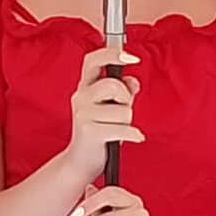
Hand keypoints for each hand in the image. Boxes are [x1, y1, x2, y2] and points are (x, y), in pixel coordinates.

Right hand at [63, 45, 143, 182]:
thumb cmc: (100, 132)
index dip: (112, 54)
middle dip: (126, 100)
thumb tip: (133, 81)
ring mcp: (83, 114)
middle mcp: (81, 97)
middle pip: (114, 86)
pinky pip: (124, 128)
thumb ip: (124, 90)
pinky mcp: (89, 132)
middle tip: (121, 113)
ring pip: (123, 110)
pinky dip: (133, 135)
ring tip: (118, 129)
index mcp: (85, 87)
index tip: (133, 57)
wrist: (82, 161)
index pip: (93, 60)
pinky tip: (132, 138)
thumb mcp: (112, 106)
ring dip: (128, 122)